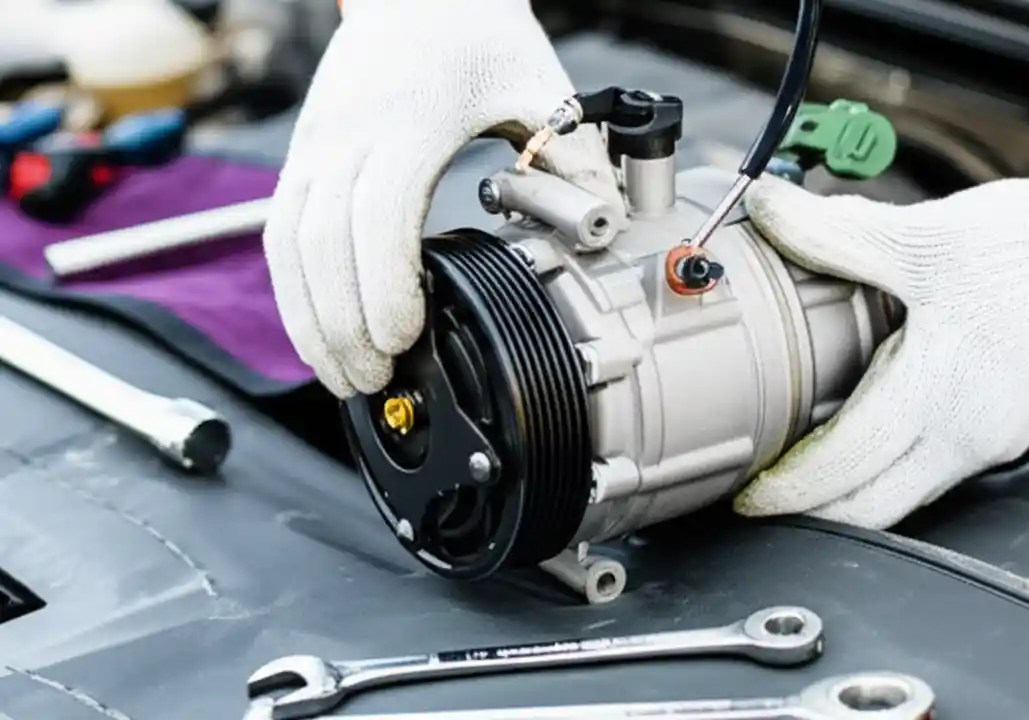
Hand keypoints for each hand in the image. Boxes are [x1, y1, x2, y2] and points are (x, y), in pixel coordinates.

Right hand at [264, 0, 621, 397]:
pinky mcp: (303, 156)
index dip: (383, 288)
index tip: (403, 339)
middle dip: (344, 325)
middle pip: (323, 247)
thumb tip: (605, 228)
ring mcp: (316, 146)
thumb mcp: (539, 85)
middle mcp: (347, 137)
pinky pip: (280, 232)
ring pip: (289, 246)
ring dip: (309, 318)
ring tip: (343, 374)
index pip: (378, 218)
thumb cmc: (477, 34)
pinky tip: (317, 328)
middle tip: (375, 381)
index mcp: (409, 123)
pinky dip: (292, 290)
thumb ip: (571, 157)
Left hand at [734, 159, 1028, 528]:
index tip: (747, 497)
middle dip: (813, 514)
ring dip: (853, 493)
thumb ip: (834, 232)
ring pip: (906, 495)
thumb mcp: (920, 238)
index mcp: (936, 397)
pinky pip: (935, 469)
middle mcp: (965, 436)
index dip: (786, 491)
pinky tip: (867, 437)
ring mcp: (992, 440)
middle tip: (767, 497)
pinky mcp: (1008, 428)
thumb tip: (769, 210)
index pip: (843, 472)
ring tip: (804, 470)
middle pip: (871, 512)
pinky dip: (892, 467)